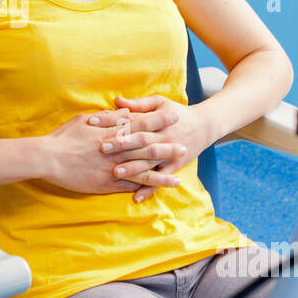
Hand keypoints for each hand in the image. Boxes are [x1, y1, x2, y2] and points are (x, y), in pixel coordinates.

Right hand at [40, 110, 185, 196]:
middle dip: (167, 148)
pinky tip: (155, 191)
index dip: (159, 120)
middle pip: (147, 148)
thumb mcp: (86, 119)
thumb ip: (108, 117)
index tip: (174, 115)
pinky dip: (143, 189)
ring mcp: (112, 169)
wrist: (48, 158)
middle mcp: (116, 151)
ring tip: (178, 177)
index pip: (141, 124)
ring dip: (161, 174)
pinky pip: (129, 186)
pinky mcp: (105, 183)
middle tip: (185, 147)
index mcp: (112, 132)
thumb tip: (126, 111)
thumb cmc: (64, 137)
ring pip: (142, 171)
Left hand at [88, 95, 215, 201]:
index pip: (130, 119)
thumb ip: (137, 104)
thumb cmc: (176, 112)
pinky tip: (136, 197)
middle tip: (102, 147)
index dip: (110, 120)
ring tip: (115, 172)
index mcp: (156, 120)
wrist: (204, 126)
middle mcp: (162, 137)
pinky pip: (160, 179)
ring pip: (148, 162)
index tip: (92, 122)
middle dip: (121, 144)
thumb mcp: (159, 102)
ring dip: (133, 168)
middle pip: (139, 140)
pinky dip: (148, 189)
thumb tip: (116, 100)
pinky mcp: (173, 167)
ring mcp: (168, 154)